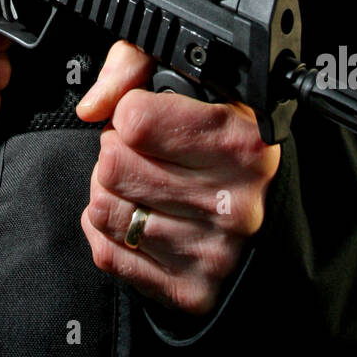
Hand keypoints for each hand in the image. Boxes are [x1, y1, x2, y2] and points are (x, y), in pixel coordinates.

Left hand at [76, 41, 280, 314]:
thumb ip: (134, 66)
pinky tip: (142, 218)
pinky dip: (112, 233)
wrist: (264, 217)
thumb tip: (93, 107)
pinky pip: (106, 253)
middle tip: (145, 154)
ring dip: (112, 191)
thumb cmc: (216, 140)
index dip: (131, 111)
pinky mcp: (190, 291)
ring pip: (103, 208)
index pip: (134, 119)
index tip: (150, 117)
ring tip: (143, 185)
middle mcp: (235, 202)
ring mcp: (213, 252)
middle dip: (117, 151)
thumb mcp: (188, 79)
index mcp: (243, 143)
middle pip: (112, 164)